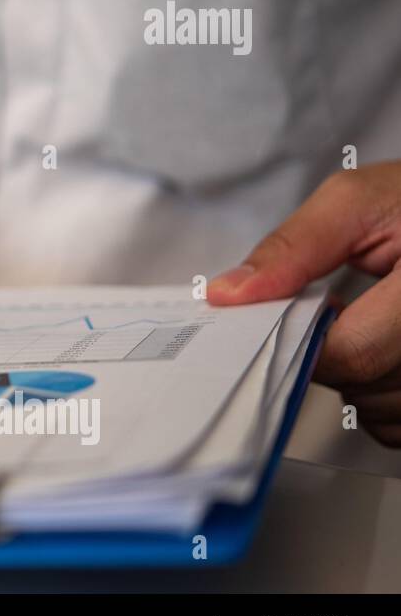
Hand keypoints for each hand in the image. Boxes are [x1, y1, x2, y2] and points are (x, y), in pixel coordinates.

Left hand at [209, 163, 400, 445]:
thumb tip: (231, 294)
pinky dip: (386, 401)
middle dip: (334, 355)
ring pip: (390, 415)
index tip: (298, 317)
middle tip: (340, 311)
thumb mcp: (359, 200)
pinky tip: (389, 356)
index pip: (355, 352)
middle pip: (369, 386)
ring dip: (360, 383)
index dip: (308, 341)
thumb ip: (294, 247)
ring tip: (372, 327)